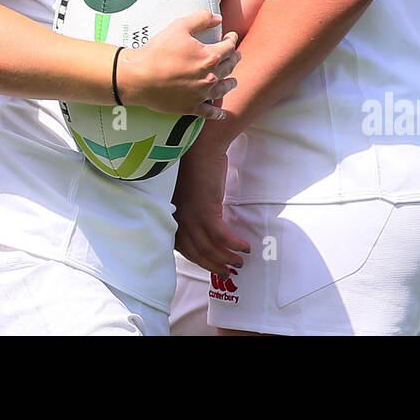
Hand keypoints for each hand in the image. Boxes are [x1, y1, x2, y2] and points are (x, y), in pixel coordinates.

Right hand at [118, 12, 238, 118]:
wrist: (139, 77)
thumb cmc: (157, 51)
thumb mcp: (179, 26)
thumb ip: (201, 19)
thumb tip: (218, 18)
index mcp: (209, 57)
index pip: (228, 47)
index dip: (232, 39)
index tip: (231, 36)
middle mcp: (209, 77)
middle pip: (228, 67)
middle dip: (233, 59)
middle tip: (234, 55)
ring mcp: (201, 94)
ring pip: (223, 89)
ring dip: (230, 83)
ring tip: (233, 81)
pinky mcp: (191, 107)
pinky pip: (209, 112)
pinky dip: (217, 113)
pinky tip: (222, 114)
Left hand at [173, 142, 249, 277]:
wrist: (201, 148)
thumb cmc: (198, 167)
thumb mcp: (192, 194)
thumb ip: (195, 211)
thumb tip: (209, 227)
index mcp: (174, 215)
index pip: (183, 247)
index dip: (199, 260)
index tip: (213, 266)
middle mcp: (180, 219)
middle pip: (196, 252)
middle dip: (213, 264)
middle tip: (228, 271)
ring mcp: (191, 216)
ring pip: (208, 247)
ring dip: (226, 258)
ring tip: (240, 262)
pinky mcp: (205, 210)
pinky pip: (221, 235)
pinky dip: (233, 244)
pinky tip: (244, 247)